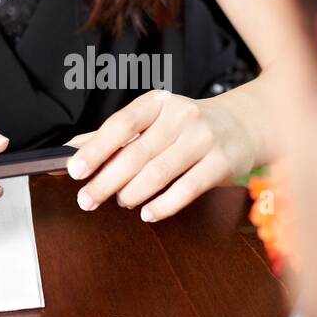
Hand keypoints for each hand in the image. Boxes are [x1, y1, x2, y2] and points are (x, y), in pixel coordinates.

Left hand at [66, 91, 255, 221]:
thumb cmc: (189, 126)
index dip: (95, 148)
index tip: (75, 170)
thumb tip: (72, 148)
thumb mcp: (155, 120)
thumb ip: (116, 135)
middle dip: (106, 180)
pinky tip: (148, 213)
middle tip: (87, 199)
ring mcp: (204, 139)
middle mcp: (182, 116)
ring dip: (132, 193)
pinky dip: (163, 205)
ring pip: (159, 173)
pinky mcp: (222, 163)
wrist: (244, 125)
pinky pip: (186, 189)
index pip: (121, 124)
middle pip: (136, 153)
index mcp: (159, 102)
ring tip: (121, 202)